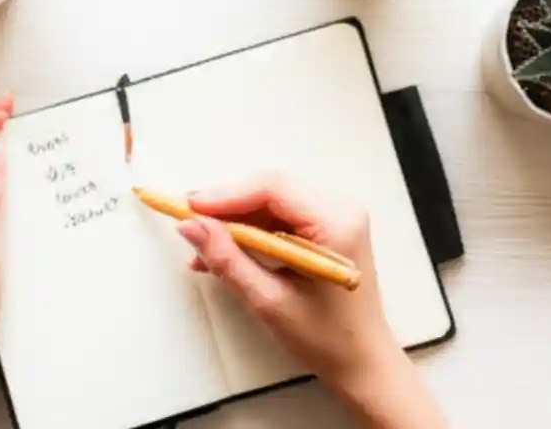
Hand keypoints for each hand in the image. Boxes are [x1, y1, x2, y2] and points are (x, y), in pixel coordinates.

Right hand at [179, 175, 445, 427]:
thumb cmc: (326, 339)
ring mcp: (334, 217)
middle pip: (270, 190)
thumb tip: (190, 226)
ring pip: (271, 203)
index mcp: (336, 223)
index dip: (226, 195)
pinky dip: (250, 233)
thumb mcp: (270, 301)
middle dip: (226, 206)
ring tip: (200, 248)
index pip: (273, 188)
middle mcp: (340, 210)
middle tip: (188, 223)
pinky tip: (222, 253)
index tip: (188, 208)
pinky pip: (279, 218)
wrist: (362, 361)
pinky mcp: (325, 229)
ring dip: (234, 222)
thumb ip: (229, 260)